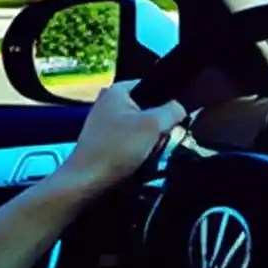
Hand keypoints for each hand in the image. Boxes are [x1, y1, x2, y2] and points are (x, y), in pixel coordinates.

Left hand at [58, 80, 186, 195]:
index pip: (152, 86)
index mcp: (117, 90)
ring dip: (148, 142)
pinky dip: (136, 151)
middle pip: (147, 109)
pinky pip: (128, 142)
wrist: (86, 182)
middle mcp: (108, 102)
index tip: (173, 120)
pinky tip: (137, 163)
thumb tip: (181, 109)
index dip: (166, 102)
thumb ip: (173, 111)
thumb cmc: (117, 148)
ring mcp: (103, 123)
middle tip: (157, 141)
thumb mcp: (153, 125)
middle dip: (157, 127)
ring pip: (140, 129)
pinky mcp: (102, 142)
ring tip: (147, 154)